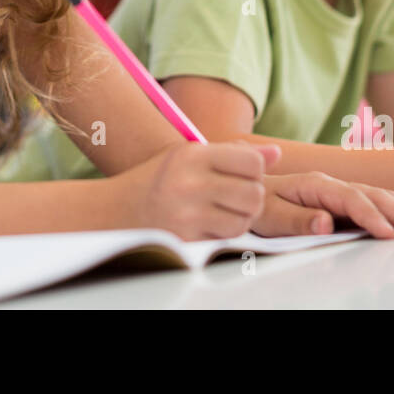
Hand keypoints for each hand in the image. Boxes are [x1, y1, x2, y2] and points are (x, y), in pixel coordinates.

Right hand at [117, 140, 275, 240]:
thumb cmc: (160, 179)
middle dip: (252, 196)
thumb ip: (234, 154)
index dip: (254, 170)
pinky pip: (227, 239)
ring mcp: (187, 214)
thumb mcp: (189, 156)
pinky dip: (226, 233)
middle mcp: (190, 183)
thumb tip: (277, 155)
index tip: (241, 174)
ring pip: (245, 220)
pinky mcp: (186, 239)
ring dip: (242, 217)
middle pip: (254, 193)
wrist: (115, 210)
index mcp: (191, 155)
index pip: (250, 161)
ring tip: (225, 210)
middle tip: (236, 196)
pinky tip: (211, 224)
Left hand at [251, 171, 393, 239]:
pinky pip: (375, 204)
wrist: (249, 192)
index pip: (350, 199)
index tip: (388, 233)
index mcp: (316, 185)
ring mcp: (340, 193)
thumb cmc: (259, 206)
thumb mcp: (269, 215)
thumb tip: (326, 223)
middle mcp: (332, 185)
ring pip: (379, 197)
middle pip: (373, 195)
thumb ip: (297, 219)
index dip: (371, 216)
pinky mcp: (344, 204)